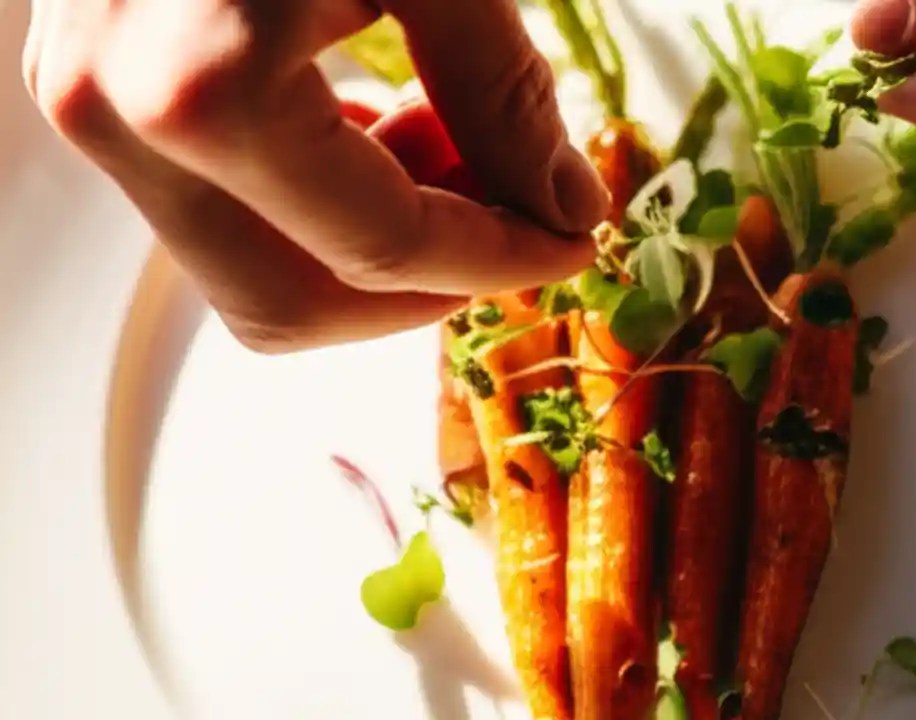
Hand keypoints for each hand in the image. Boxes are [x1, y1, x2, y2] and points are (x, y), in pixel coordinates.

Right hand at [22, 0, 608, 351]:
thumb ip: (505, 93)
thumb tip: (560, 212)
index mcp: (195, 92)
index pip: (380, 252)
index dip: (500, 261)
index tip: (576, 239)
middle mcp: (114, 115)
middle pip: (296, 301)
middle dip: (430, 276)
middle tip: (518, 203)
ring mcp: (95, 101)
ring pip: (253, 269)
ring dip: (376, 241)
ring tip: (453, 145)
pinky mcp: (108, 81)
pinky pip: (224, 205)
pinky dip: (323, 194)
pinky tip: (389, 124)